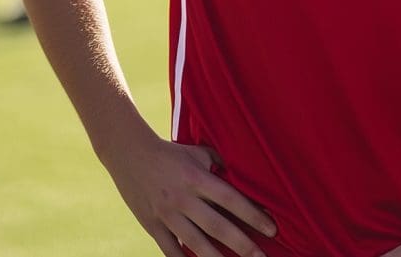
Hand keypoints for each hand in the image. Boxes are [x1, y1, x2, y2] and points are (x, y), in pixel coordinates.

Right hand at [103, 135, 275, 256]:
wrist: (128, 153)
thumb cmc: (169, 152)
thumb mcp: (197, 152)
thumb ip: (219, 163)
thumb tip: (243, 175)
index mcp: (197, 178)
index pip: (231, 200)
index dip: (253, 215)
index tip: (272, 229)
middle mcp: (183, 198)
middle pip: (217, 227)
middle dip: (242, 245)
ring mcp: (166, 214)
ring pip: (196, 244)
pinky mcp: (152, 225)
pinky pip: (170, 250)